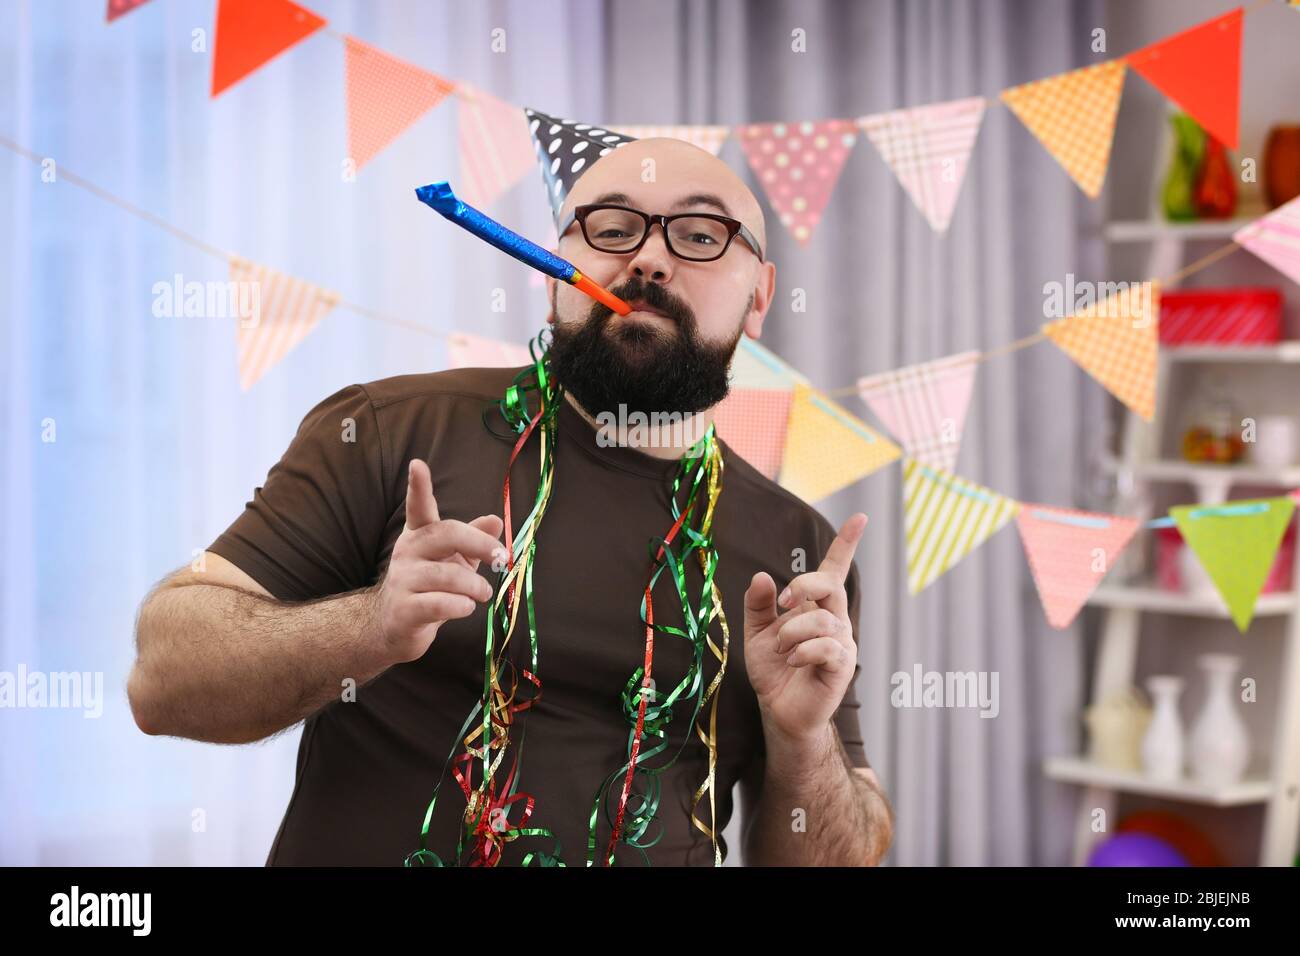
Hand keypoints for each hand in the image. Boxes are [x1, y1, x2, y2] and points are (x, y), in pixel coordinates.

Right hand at [373, 459, 505, 663]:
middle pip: (447, 534)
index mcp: (420, 536)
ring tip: (482, 593)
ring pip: (449, 575)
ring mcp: (403, 580)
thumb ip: (473, 540)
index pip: (418, 507)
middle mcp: (407, 552)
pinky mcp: (404, 610)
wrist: (396, 628)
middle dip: (479, 543)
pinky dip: (461, 606)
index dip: (419, 486)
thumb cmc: (429, 588)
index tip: (417, 465)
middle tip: (501, 557)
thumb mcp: (453, 561)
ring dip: (475, 586)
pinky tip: (466, 607)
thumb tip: (496, 520)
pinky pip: (441, 604)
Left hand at [743, 513, 867, 744]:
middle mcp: (834, 620)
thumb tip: (762, 576)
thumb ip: (758, 604)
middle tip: (783, 602)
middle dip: (804, 585)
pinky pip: (826, 647)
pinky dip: (803, 650)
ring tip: (782, 649)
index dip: (846, 543)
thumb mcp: (756, 632)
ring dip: (792, 631)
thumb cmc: (773, 670)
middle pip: (830, 585)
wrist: (778, 709)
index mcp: (816, 607)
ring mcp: (841, 643)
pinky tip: (792, 660)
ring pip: (822, 620)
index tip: (860, 517)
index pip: (835, 570)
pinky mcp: (841, 667)